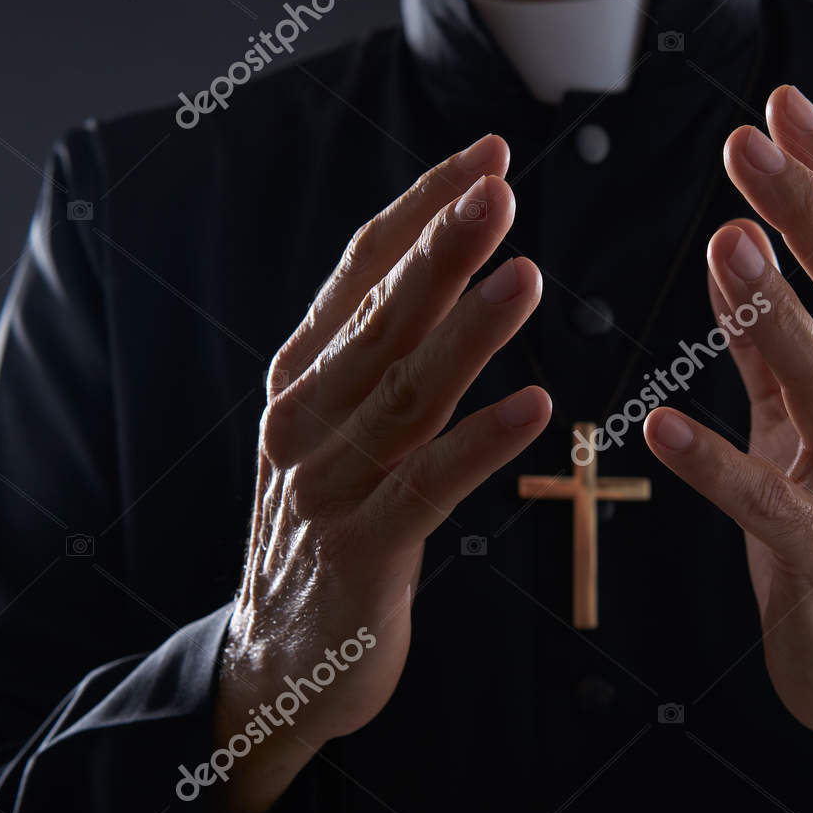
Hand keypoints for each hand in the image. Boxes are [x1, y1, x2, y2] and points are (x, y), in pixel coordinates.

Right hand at [210, 135, 550, 812]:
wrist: (276, 657)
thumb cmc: (324, 524)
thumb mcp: (333, 426)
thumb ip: (372, 352)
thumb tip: (436, 259)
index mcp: (301, 377)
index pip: (361, 272)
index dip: (422, 210)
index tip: (487, 155)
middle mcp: (304, 421)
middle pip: (381, 321)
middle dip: (443, 251)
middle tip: (501, 190)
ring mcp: (325, 488)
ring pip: (404, 397)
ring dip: (467, 335)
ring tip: (526, 278)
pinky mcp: (360, 554)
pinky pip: (428, 490)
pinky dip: (481, 446)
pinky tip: (535, 406)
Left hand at [643, 87, 812, 812]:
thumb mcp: (803, 424)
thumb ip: (772, 343)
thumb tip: (733, 246)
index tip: (781, 101)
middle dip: (808, 211)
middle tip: (747, 137)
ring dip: (778, 314)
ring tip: (723, 240)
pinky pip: (770, 507)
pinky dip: (719, 465)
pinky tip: (660, 426)